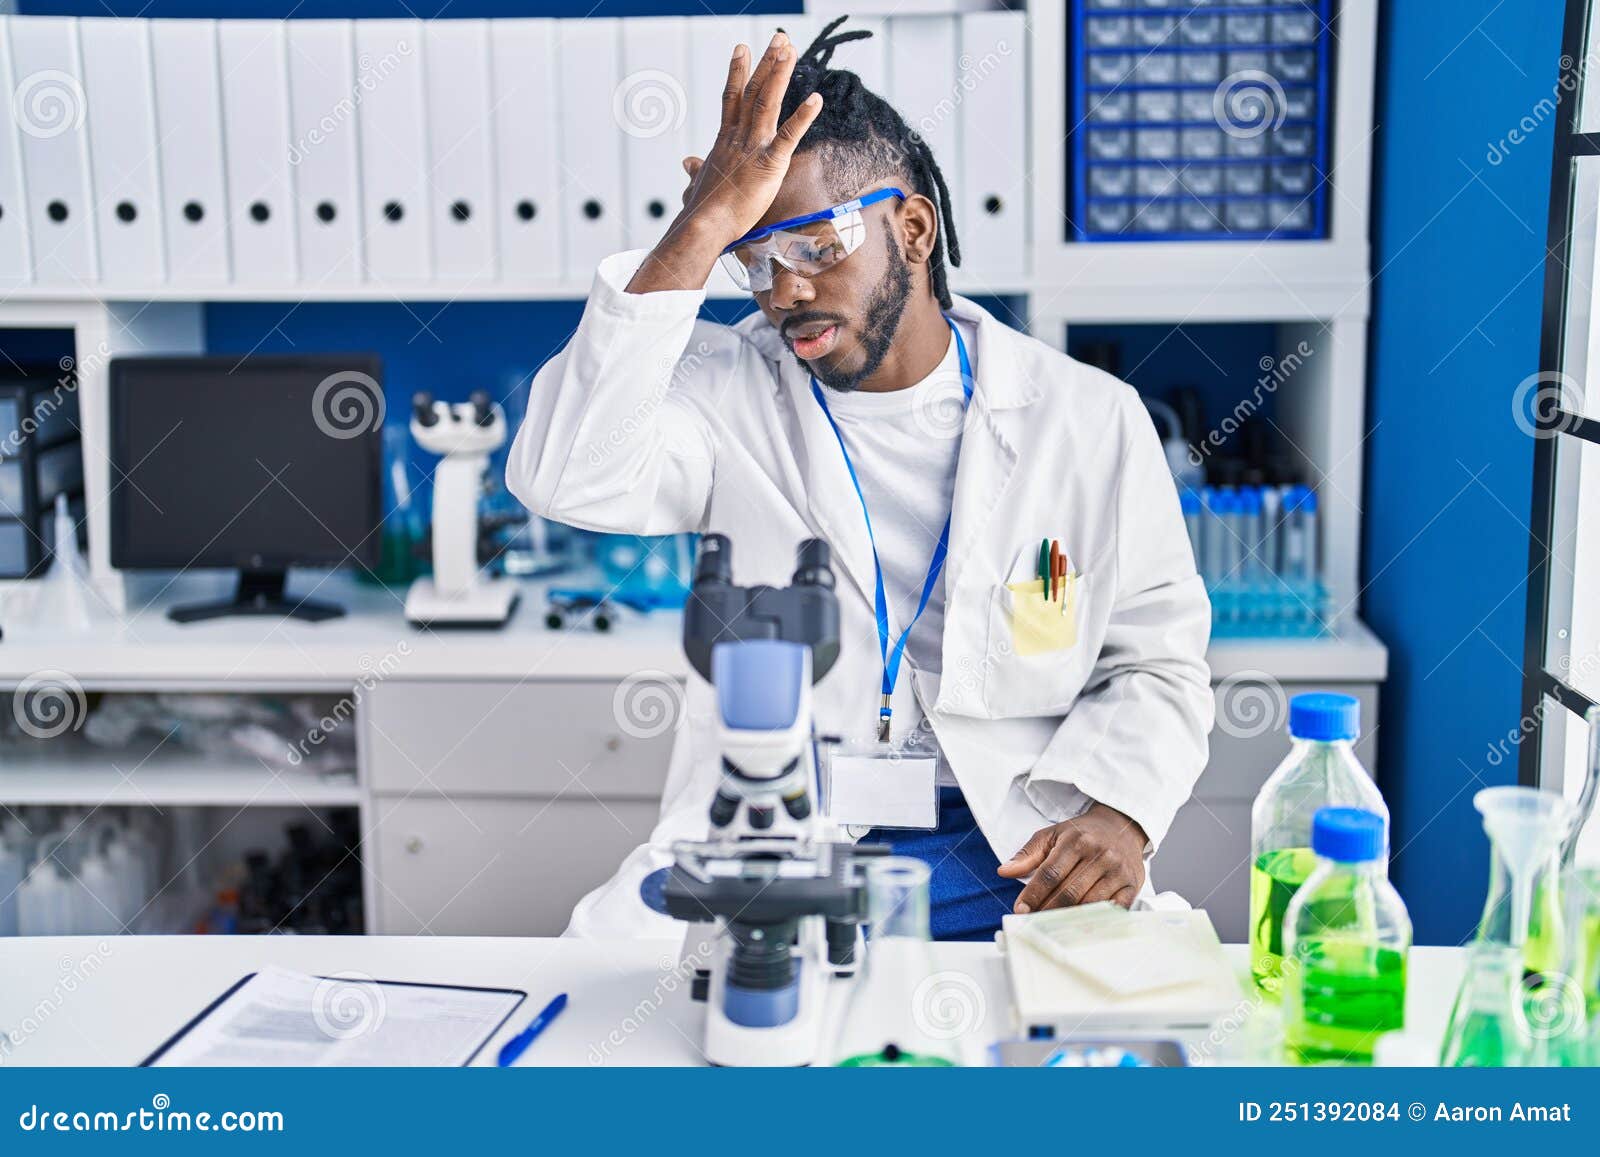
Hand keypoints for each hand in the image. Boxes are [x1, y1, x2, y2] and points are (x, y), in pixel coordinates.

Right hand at [680, 31, 822, 242]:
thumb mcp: (696, 185)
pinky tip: (816, 98)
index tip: (742, 48)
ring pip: (767, 102)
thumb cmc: (701, 211)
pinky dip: (803, 117)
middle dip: (767, 62)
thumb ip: (694, 172)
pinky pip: (789, 136)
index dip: (738, 72)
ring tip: (791, 49)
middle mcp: (738, 137)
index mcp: (724, 141)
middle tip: (780, 38)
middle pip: (753, 91)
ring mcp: (753, 147)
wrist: (705, 225)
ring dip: (780, 74)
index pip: (732, 98)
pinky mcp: (769, 164)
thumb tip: (687, 164)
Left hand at [996, 803, 1148, 912]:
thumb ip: (1028, 854)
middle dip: (1047, 910)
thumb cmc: (1083, 834)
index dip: (1033, 894)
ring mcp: (1118, 871)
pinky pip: (1113, 909)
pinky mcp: (1132, 885)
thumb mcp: (1052, 835)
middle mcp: (1100, 855)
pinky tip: (1080, 927)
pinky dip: (1096, 921)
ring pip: (1089, 904)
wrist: (1122, 826)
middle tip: (1033, 922)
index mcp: (1076, 841)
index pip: (1050, 873)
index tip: (1020, 909)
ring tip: (1052, 927)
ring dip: (1068, 919)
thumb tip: (1004, 871)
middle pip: (1069, 892)